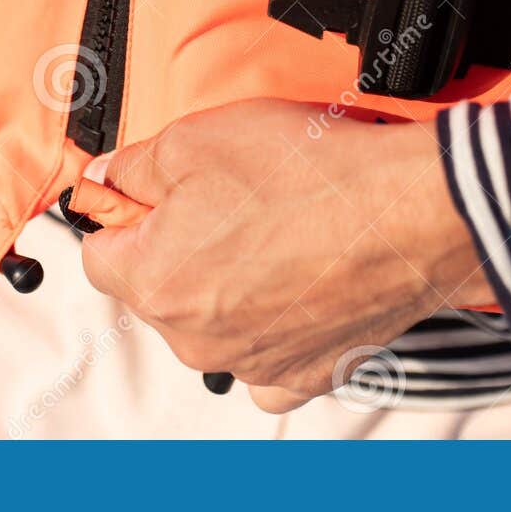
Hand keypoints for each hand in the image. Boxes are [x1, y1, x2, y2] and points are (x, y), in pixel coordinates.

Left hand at [79, 99, 493, 412]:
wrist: (411, 211)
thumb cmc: (311, 173)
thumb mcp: (198, 137)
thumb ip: (135, 165)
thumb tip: (109, 178)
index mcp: (156, 282)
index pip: (99, 256)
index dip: (124, 215)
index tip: (152, 194)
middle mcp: (196, 340)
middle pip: (158, 292)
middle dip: (178, 249)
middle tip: (229, 201)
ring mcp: (253, 364)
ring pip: (212, 327)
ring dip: (229, 288)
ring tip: (277, 234)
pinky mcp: (309, 373)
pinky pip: (268, 361)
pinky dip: (276, 329)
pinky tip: (298, 288)